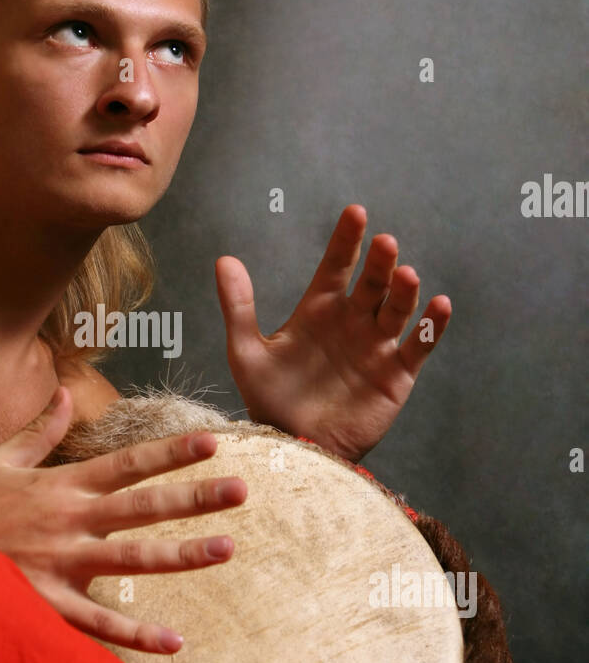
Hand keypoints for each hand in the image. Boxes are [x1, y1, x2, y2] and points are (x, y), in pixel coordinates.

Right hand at [0, 386, 246, 653]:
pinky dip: (136, 635)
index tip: (214, 441)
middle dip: (194, 497)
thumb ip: (39, 431)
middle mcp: (69, 521)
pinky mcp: (46, 606)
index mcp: (61, 485)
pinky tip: (174, 642)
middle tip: (242, 490)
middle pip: (143, 506)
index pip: (128, 463)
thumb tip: (68, 394)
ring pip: (132, 558)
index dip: (172, 452)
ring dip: (181, 554)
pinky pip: (98, 624)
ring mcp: (60, 564)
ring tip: (227, 548)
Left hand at [215, 204, 450, 462]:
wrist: (295, 450)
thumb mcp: (247, 353)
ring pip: (397, 308)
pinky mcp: (397, 373)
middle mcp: (352, 321)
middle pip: (371, 282)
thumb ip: (239, 307)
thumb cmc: (269, 402)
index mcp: (318, 310)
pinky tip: (439, 304)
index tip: (355, 212)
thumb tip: (223, 259)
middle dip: (378, 261)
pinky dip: (432, 326)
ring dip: (404, 290)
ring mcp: (377, 346)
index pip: (336, 265)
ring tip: (405, 274)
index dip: (346, 240)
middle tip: (384, 243)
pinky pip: (419, 344)